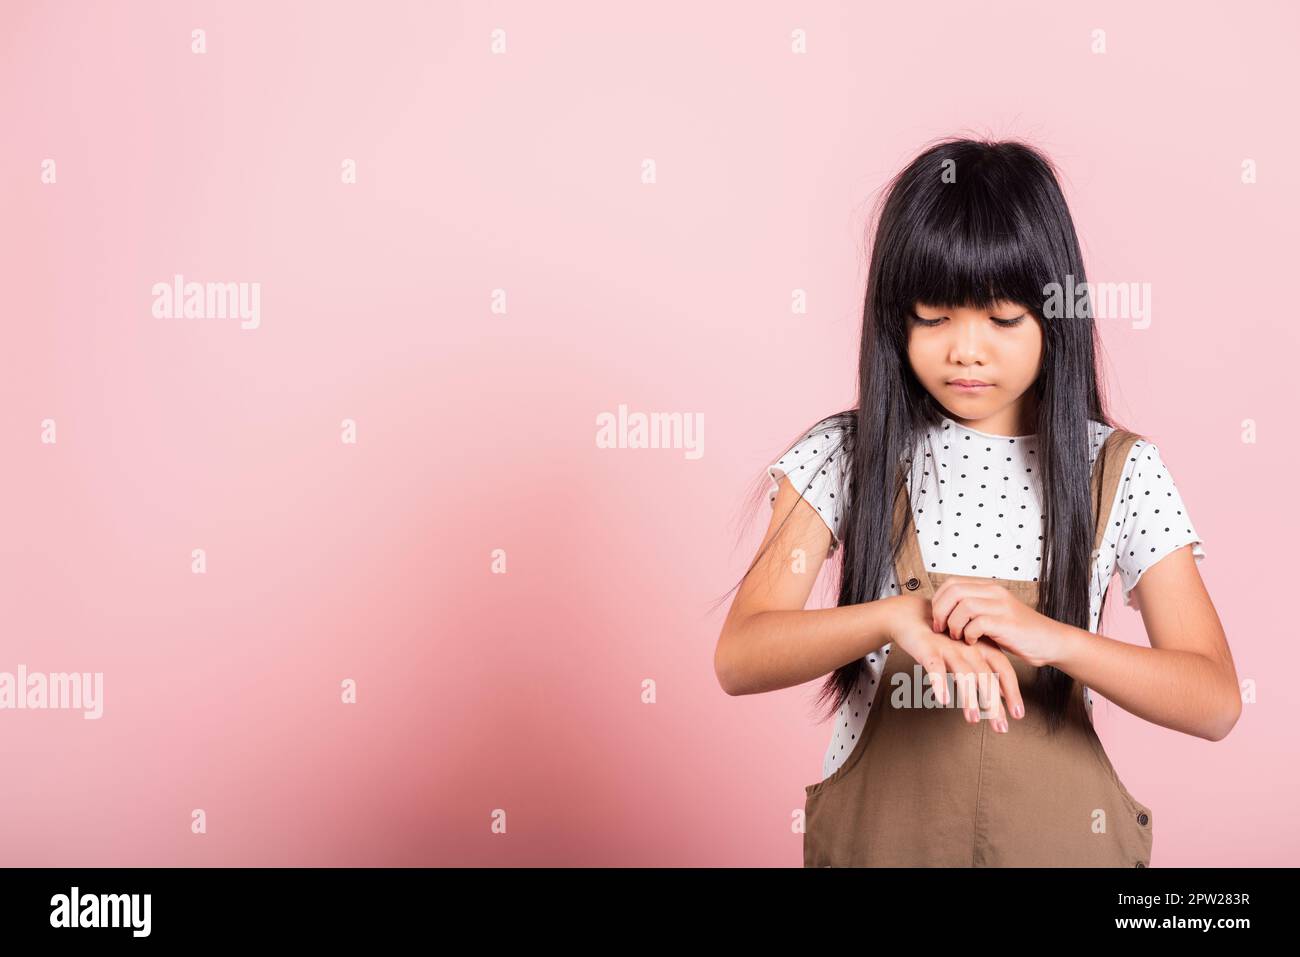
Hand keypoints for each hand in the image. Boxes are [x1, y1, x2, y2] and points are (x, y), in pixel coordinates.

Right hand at [887, 595, 1023, 729]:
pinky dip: (939, 682)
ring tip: (972, 719)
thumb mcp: (964, 651)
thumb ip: (982, 670)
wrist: (907, 614)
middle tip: (1000, 727)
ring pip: (963, 673)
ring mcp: (947, 647)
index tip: (1018, 715)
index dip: (1012, 692)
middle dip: (994, 704)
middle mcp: (967, 647)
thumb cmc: (938, 636)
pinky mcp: (926, 648)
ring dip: (969, 698)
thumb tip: (1000, 696)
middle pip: (986, 676)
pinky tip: (943, 699)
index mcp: (979, 646)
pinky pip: (934, 666)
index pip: (1002, 669)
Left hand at [928, 577, 1066, 667]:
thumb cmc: (1018, 632)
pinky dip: (968, 634)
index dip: (938, 600)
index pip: (951, 583)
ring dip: (954, 624)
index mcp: (988, 588)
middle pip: (953, 591)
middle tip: (940, 628)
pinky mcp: (1007, 623)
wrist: (1050, 641)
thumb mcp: (992, 614)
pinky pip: (977, 623)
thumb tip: (941, 614)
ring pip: (964, 605)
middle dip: (940, 611)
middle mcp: (994, 592)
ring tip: (957, 636)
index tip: (937, 619)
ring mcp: (1002, 606)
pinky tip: (972, 641)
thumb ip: (971, 610)